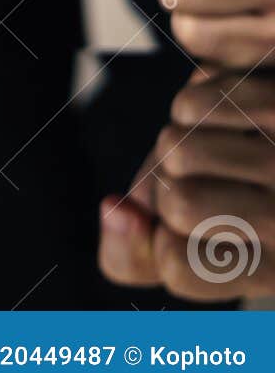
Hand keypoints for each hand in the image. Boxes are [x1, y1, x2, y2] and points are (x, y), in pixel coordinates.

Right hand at [98, 69, 274, 300]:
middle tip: (198, 179)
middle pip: (177, 205)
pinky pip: (193, 106)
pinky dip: (190, 104)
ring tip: (210, 145)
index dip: (154, 241)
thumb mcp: (178, 243)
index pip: (177, 268)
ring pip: (178, 149)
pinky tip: (225, 116)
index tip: (180, 230)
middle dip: (163, 182)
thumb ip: (131, 257)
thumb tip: (113, 209)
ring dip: (174, 139)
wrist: (267, 133)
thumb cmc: (223, 197)